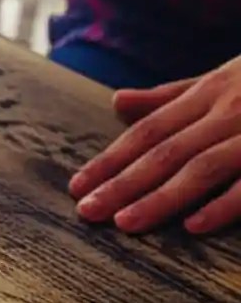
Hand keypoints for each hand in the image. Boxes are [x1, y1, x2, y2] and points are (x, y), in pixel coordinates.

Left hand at [70, 59, 240, 233]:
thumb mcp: (226, 77)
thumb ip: (174, 96)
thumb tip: (118, 103)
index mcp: (211, 93)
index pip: (149, 131)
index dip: (111, 159)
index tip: (77, 187)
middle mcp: (231, 110)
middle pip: (166, 150)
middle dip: (122, 182)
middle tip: (86, 213)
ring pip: (203, 166)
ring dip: (162, 197)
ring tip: (125, 224)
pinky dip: (227, 203)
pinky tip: (196, 226)